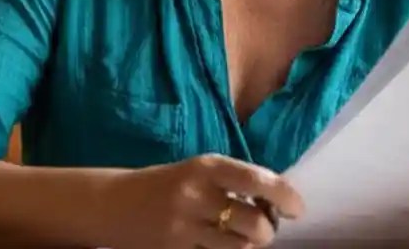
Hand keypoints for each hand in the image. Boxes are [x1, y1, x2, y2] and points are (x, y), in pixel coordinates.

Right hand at [103, 153, 303, 248]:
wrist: (111, 205)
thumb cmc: (165, 184)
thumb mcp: (197, 171)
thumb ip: (233, 181)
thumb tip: (278, 199)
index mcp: (205, 167)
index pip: (257, 180)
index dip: (286, 197)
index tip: (297, 209)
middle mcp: (196, 195)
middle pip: (255, 224)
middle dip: (268, 230)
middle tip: (264, 227)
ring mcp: (185, 229)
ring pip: (241, 248)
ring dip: (249, 245)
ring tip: (241, 236)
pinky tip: (218, 246)